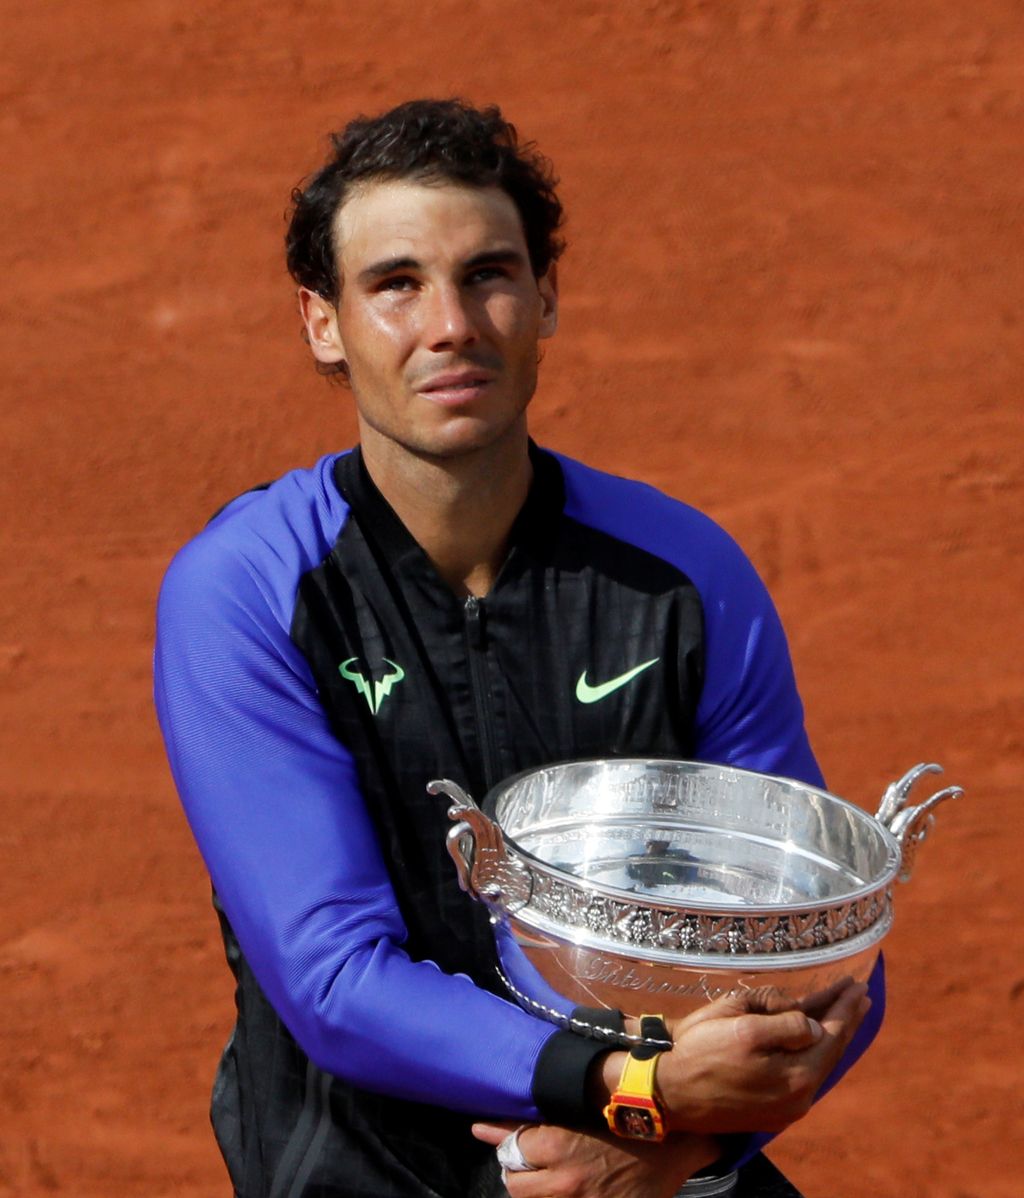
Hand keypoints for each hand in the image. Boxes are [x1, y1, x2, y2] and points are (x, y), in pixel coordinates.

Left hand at [472, 1121, 718, 1197]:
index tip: (489, 1130)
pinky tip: (565, 1186)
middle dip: (517, 1169)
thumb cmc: (626, 1115)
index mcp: (557, 1146)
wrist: (674, 1141)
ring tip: (547, 1173)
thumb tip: (502, 1106)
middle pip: (514, 1184)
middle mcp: (564, 1182)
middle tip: (527, 1157)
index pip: (509, 1149)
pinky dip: (557, 1196)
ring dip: (535, 1187)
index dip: (504, 1139)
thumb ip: (541, 1110)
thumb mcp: (581, 1107)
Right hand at [652, 976, 870, 1133]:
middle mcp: (798, 1097)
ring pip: (817, 1063)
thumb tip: (813, 1026)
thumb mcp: (741, 1025)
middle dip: (844, 1019)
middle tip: (860, 994)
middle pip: (829, 1050)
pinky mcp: (772, 1110)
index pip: (829, 1033)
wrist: (670, 1094)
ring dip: (832, 1035)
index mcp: (795, 1075)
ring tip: (846, 1013)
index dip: (843, 1007)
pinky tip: (818, 1041)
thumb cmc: (700, 1051)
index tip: (856, 986)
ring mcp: (786, 1107)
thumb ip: (783, 1023)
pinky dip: (814, 1053)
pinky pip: (803, 1074)